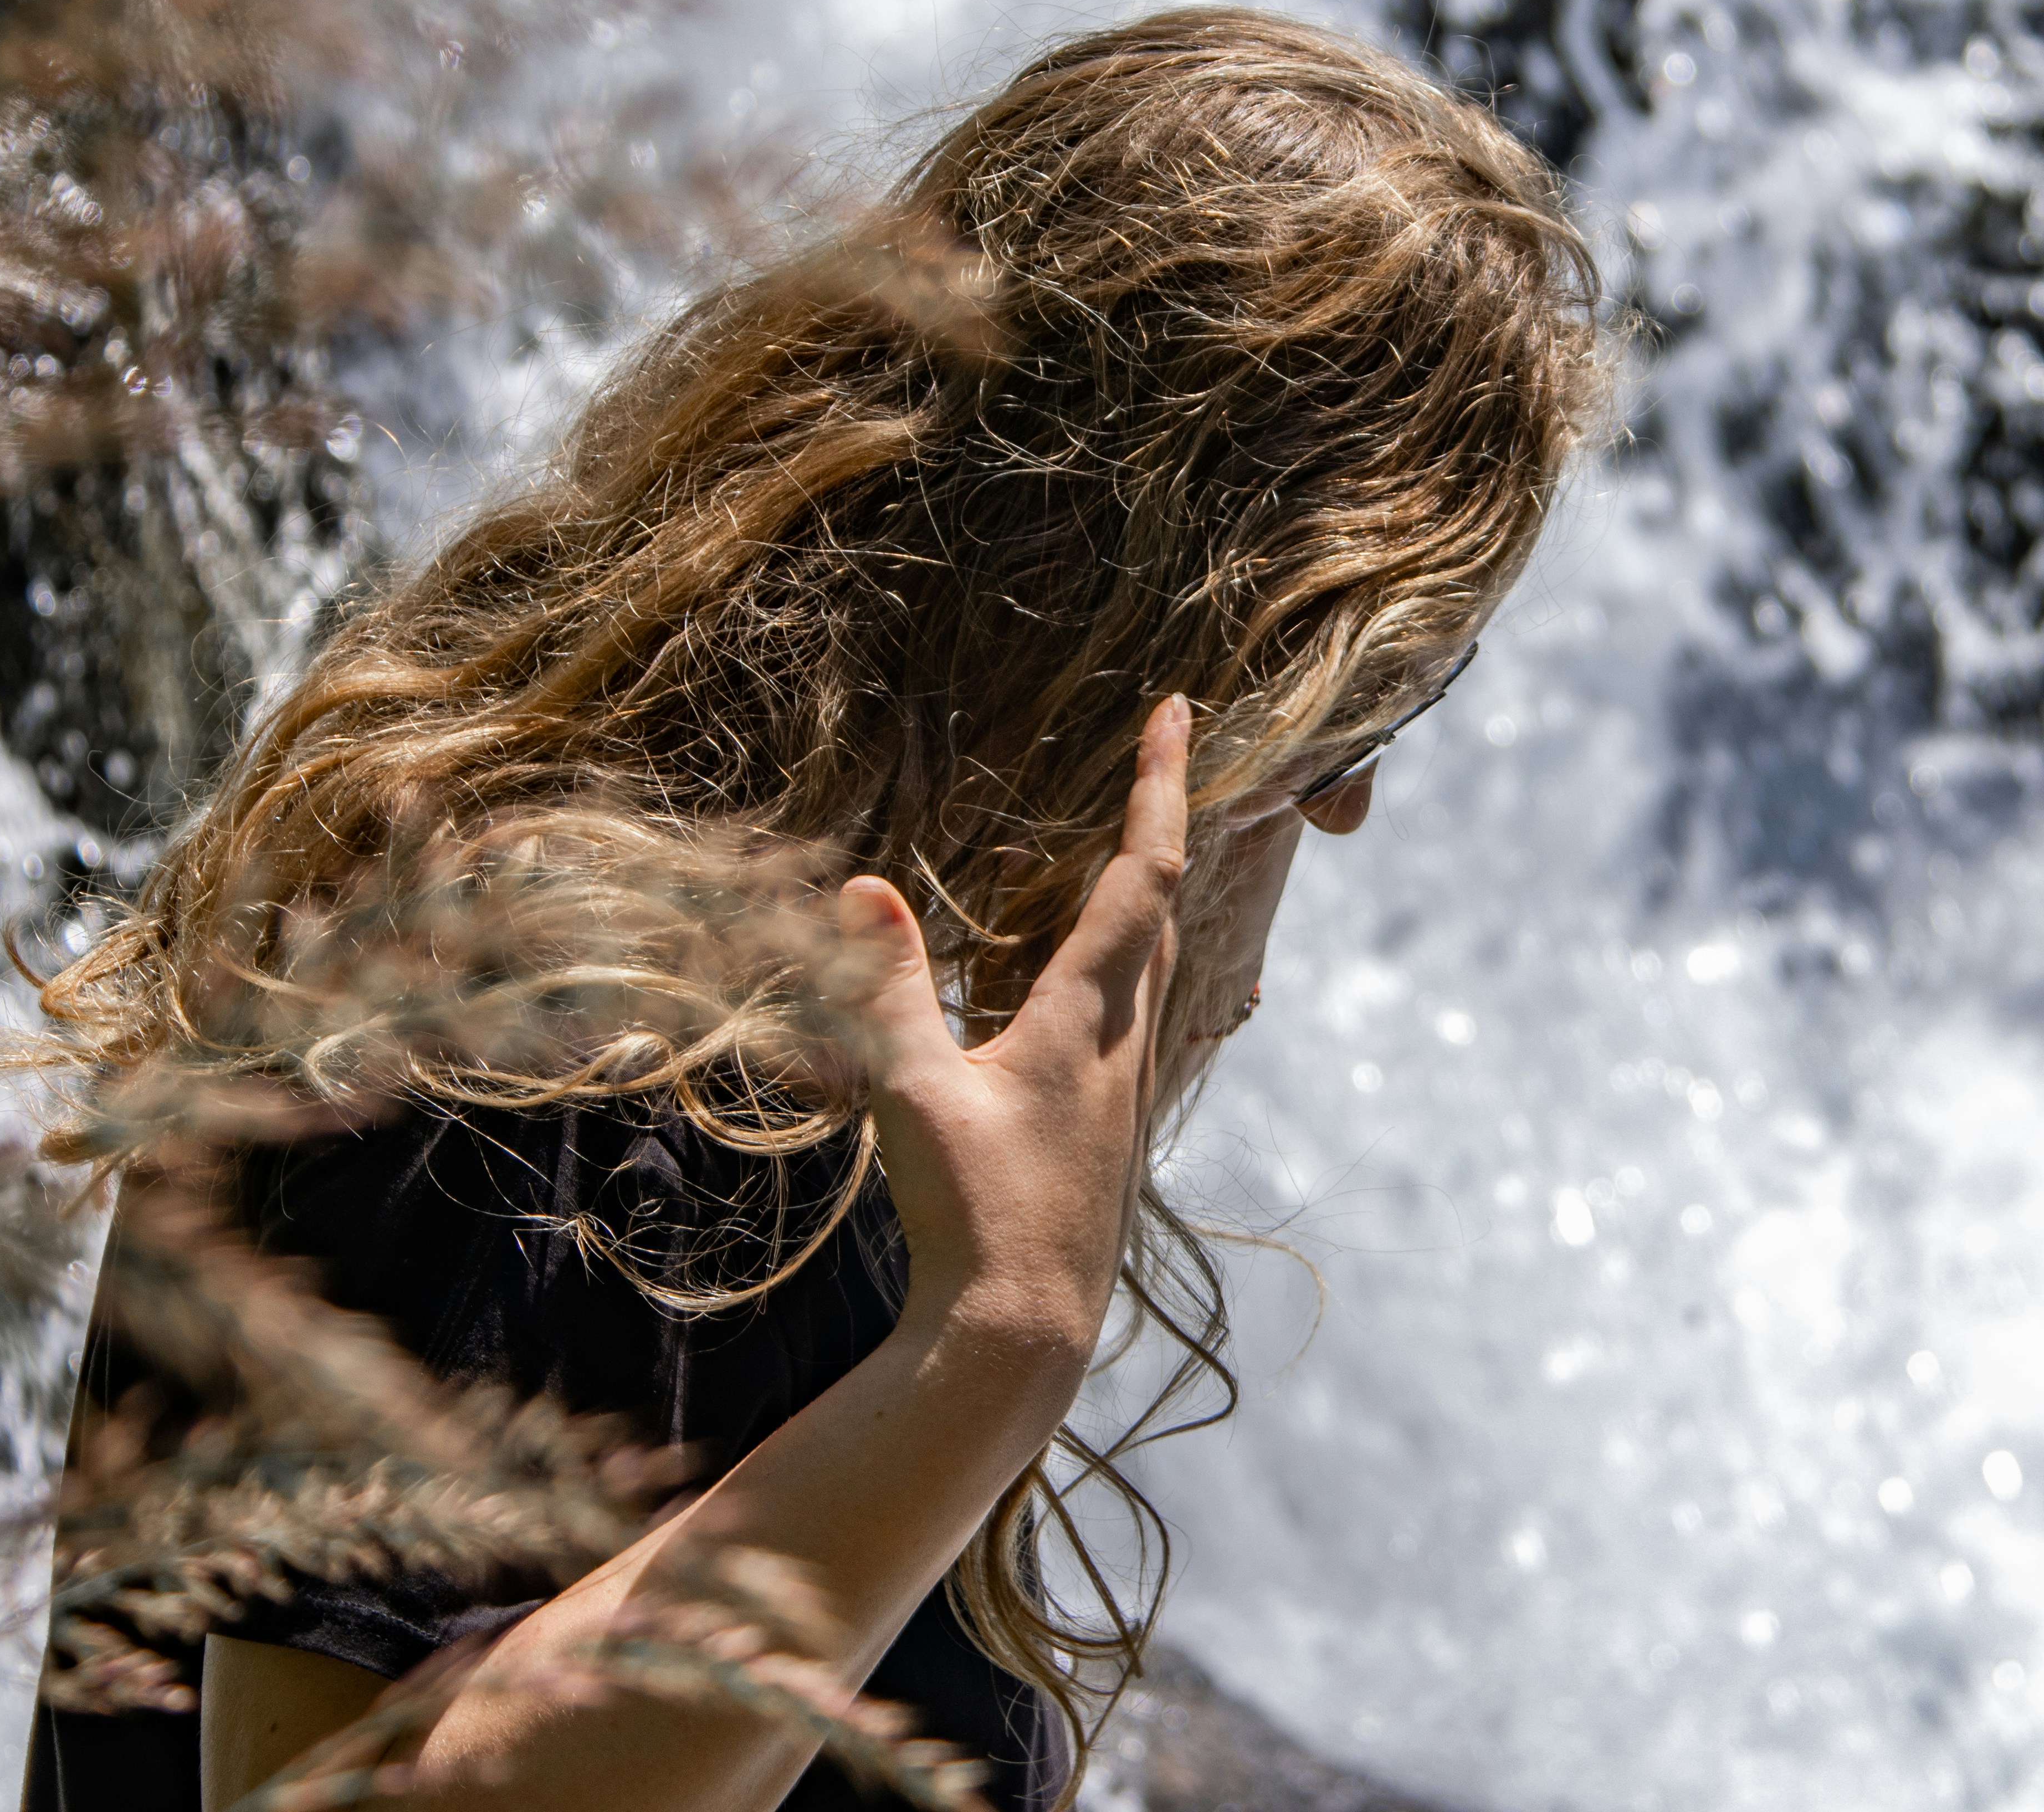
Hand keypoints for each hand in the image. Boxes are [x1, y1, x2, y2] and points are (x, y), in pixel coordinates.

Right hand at [831, 694, 1186, 1370]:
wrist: (1024, 1334)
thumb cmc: (970, 1215)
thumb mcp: (911, 1096)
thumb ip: (886, 992)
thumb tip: (865, 889)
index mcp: (1087, 1018)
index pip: (1143, 873)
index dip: (1160, 786)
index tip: (1178, 710)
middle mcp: (1125, 1046)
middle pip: (1165, 911)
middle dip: (1164, 826)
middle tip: (1160, 758)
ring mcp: (1126, 1094)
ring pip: (1160, 968)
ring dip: (1150, 898)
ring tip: (1129, 850)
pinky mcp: (1112, 1135)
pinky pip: (1137, 1019)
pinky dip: (1129, 965)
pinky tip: (1092, 985)